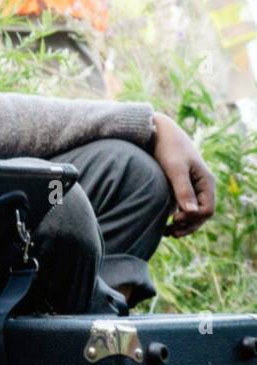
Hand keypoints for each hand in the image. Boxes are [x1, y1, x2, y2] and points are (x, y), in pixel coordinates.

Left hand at [150, 112, 216, 235]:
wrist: (157, 132)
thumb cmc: (167, 147)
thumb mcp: (175, 168)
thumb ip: (183, 189)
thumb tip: (190, 213)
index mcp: (206, 181)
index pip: (207, 210)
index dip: (193, 219)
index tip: (174, 218)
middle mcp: (201, 186)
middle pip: (201, 214)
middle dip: (188, 226)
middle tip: (169, 233)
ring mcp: (190, 186)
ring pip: (192, 212)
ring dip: (182, 224)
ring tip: (165, 233)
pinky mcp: (179, 186)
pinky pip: (182, 206)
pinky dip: (175, 216)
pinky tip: (162, 222)